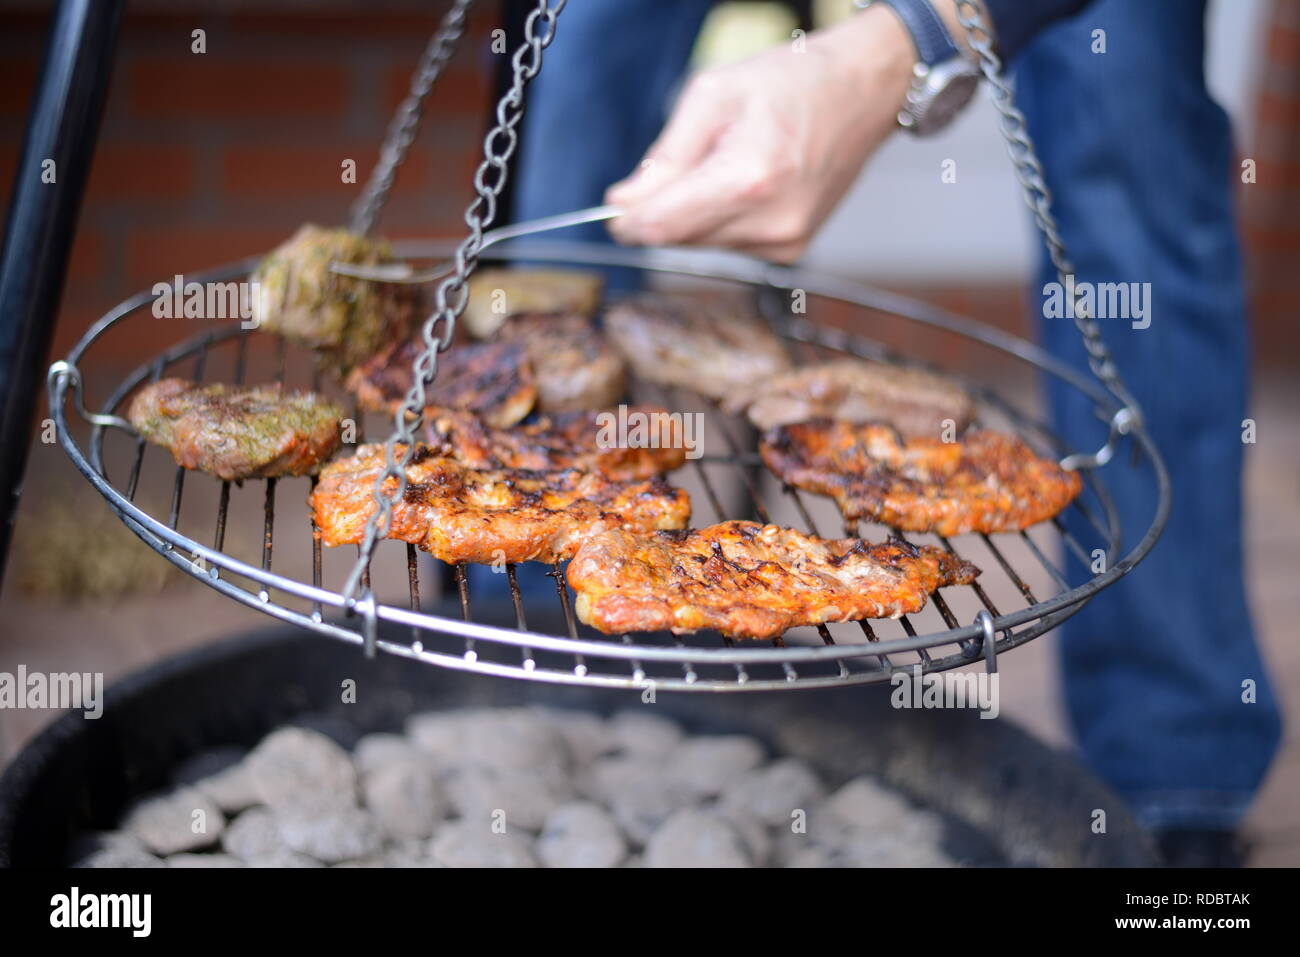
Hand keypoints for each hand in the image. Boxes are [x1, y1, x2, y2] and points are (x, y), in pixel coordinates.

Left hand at [606, 5, 916, 261]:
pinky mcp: (791, 249)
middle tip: (676, 167)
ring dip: (694, 213)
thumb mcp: (713, 95)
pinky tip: (745, 184)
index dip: (627, 222)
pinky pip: (729, 244)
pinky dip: (722, 219)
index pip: (662, 226)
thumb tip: (625, 202)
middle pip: (679, 239)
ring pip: (702, 244)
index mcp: (748, 179)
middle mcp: (770, 222)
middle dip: (662, 211)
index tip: (610, 209)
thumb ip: (665, 156)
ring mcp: (784, 242)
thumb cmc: (793, 83)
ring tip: (724, 165)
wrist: (863, 92)